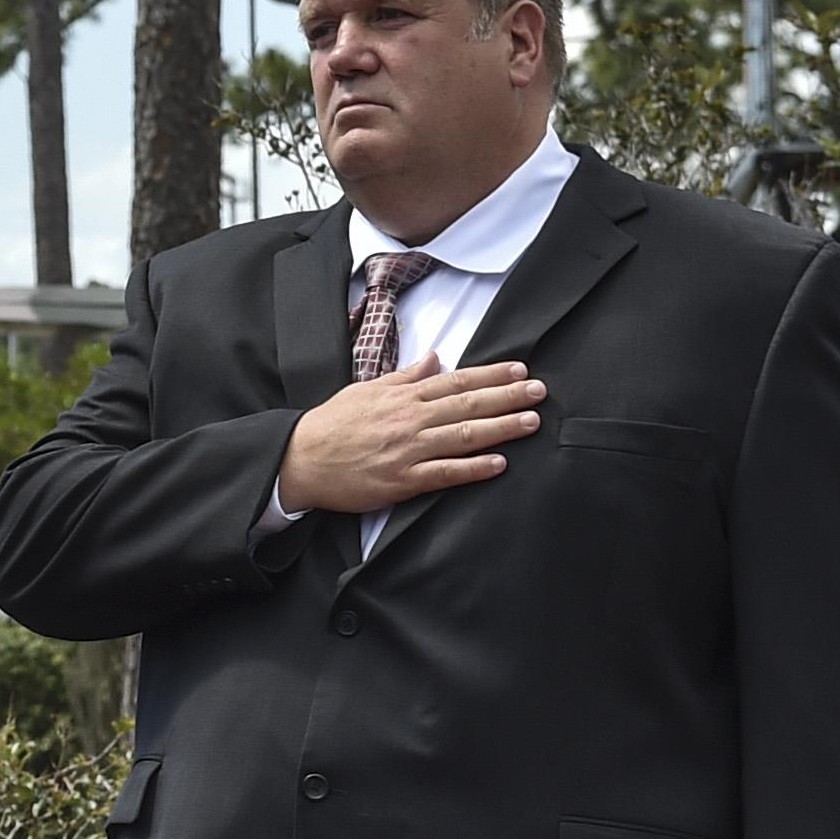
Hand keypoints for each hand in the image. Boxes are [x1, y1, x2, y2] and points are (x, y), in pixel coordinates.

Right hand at [273, 358, 542, 517]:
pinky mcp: (403, 480)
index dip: (490, 375)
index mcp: (402, 397)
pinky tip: (499, 464)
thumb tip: (435, 358)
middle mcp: (409, 420)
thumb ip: (404, 376)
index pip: (455, 381)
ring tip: (531, 421)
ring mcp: (408, 450)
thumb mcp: (365, 390)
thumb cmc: (331, 425)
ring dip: (501, 428)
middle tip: (539, 391)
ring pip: (463, 436)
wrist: (299, 460)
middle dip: (507, 396)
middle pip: (467, 405)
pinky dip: (473, 468)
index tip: (519, 369)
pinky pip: (445, 473)